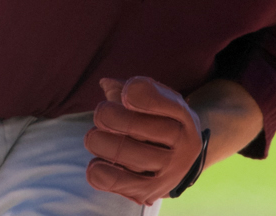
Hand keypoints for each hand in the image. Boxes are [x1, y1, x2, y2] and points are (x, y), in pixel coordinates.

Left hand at [85, 76, 204, 203]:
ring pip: (132, 157)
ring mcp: (169, 170)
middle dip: (110, 117)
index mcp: (182, 115)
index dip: (138, 93)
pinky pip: (124, 183)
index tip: (126, 94)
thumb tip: (105, 84)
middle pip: (141, 128)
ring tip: (93, 138)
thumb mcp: (152, 100)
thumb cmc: (157, 120)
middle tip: (101, 114)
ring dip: (103, 144)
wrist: (179, 161)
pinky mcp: (153, 190)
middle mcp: (182, 144)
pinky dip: (103, 174)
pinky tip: (95, 164)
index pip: (161, 100)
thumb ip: (127, 90)